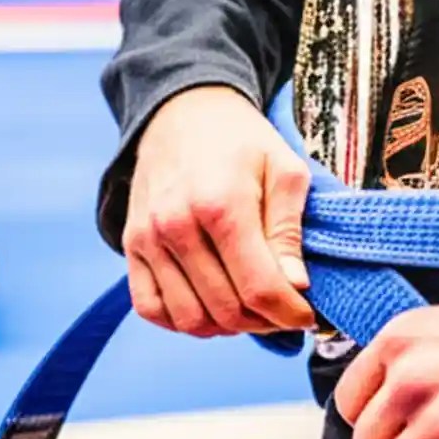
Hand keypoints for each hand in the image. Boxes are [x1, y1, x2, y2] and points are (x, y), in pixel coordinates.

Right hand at [123, 86, 315, 336]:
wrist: (183, 111)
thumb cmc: (242, 142)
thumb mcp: (284, 170)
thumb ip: (289, 231)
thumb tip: (295, 287)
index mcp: (222, 205)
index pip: (260, 288)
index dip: (290, 313)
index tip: (307, 315)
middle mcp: (177, 226)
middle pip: (227, 310)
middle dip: (264, 322)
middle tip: (283, 310)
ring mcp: (148, 239)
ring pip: (190, 319)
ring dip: (226, 327)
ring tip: (249, 309)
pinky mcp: (131, 246)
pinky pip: (151, 308)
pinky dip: (182, 320)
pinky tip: (209, 306)